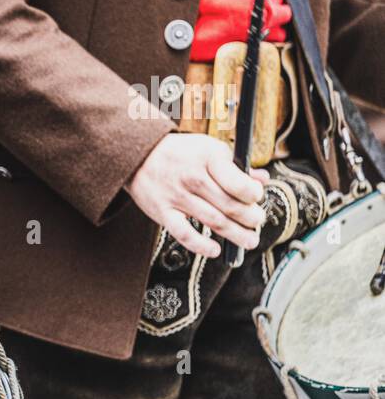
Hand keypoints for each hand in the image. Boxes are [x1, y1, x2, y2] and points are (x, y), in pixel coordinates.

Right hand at [127, 134, 268, 258]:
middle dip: (250, 217)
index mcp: (208, 158)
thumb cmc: (179, 153)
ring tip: (250, 240)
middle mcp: (193, 177)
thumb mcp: (209, 148)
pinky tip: (215, 250)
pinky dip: (201, 245)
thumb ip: (235, 166)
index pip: (238, 183)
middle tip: (257, 220)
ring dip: (236, 234)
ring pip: (213, 221)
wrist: (138, 155)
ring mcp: (177, 196)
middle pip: (230, 205)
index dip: (254, 194)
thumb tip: (261, 179)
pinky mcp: (163, 212)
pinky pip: (184, 234)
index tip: (257, 197)